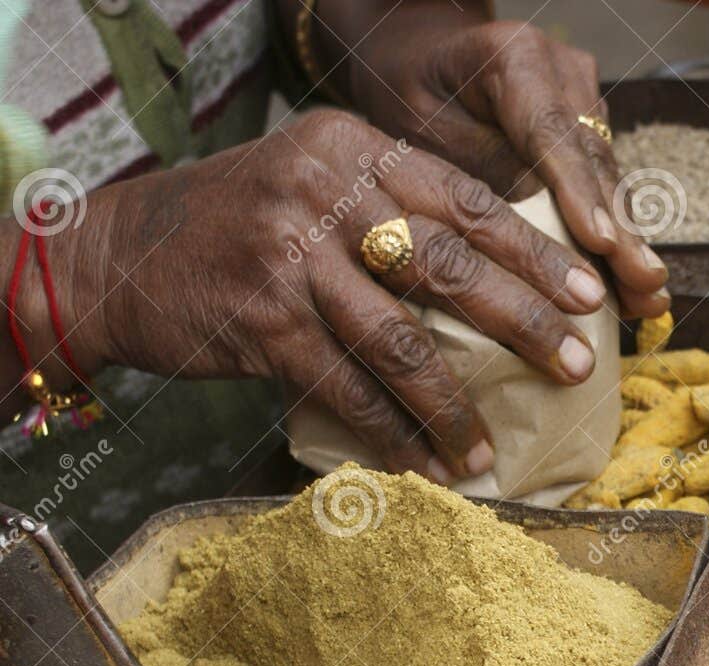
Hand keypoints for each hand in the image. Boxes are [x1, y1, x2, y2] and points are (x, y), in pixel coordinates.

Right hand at [37, 111, 610, 480]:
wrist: (117, 254)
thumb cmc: (240, 225)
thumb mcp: (315, 184)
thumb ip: (393, 208)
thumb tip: (498, 275)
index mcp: (355, 150)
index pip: (465, 201)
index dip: (534, 252)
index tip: (589, 294)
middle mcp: (326, 194)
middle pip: (448, 264)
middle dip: (523, 321)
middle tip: (575, 365)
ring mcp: (293, 258)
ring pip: (401, 341)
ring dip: (453, 406)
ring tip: (486, 451)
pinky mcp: (264, 322)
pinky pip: (348, 391)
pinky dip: (392, 436)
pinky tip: (424, 468)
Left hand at [331, 7, 668, 317]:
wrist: (422, 61)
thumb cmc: (412, 99)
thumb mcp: (425, 135)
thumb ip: (480, 178)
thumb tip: (533, 244)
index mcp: (514, 58)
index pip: (551, 132)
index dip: (579, 193)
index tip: (601, 244)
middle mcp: (563, 72)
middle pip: (594, 161)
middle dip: (620, 231)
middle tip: (645, 285)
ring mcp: (584, 97)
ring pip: (609, 179)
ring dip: (627, 242)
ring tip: (650, 296)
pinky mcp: (592, 127)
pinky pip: (604, 187)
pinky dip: (613, 235)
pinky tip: (633, 284)